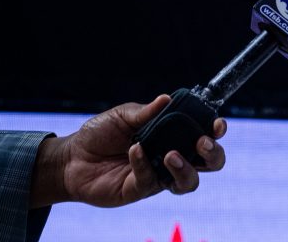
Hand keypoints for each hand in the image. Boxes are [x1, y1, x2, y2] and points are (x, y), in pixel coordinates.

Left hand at [30, 94, 227, 207]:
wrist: (71, 158)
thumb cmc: (100, 134)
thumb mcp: (123, 116)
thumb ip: (146, 111)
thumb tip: (167, 98)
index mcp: (174, 135)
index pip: (205, 134)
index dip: (216, 130)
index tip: (217, 124)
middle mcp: (172, 156)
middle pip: (210, 162)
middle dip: (213, 153)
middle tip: (201, 142)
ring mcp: (159, 176)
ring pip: (190, 182)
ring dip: (187, 169)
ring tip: (171, 155)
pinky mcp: (140, 189)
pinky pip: (150, 180)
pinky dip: (144, 164)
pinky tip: (134, 150)